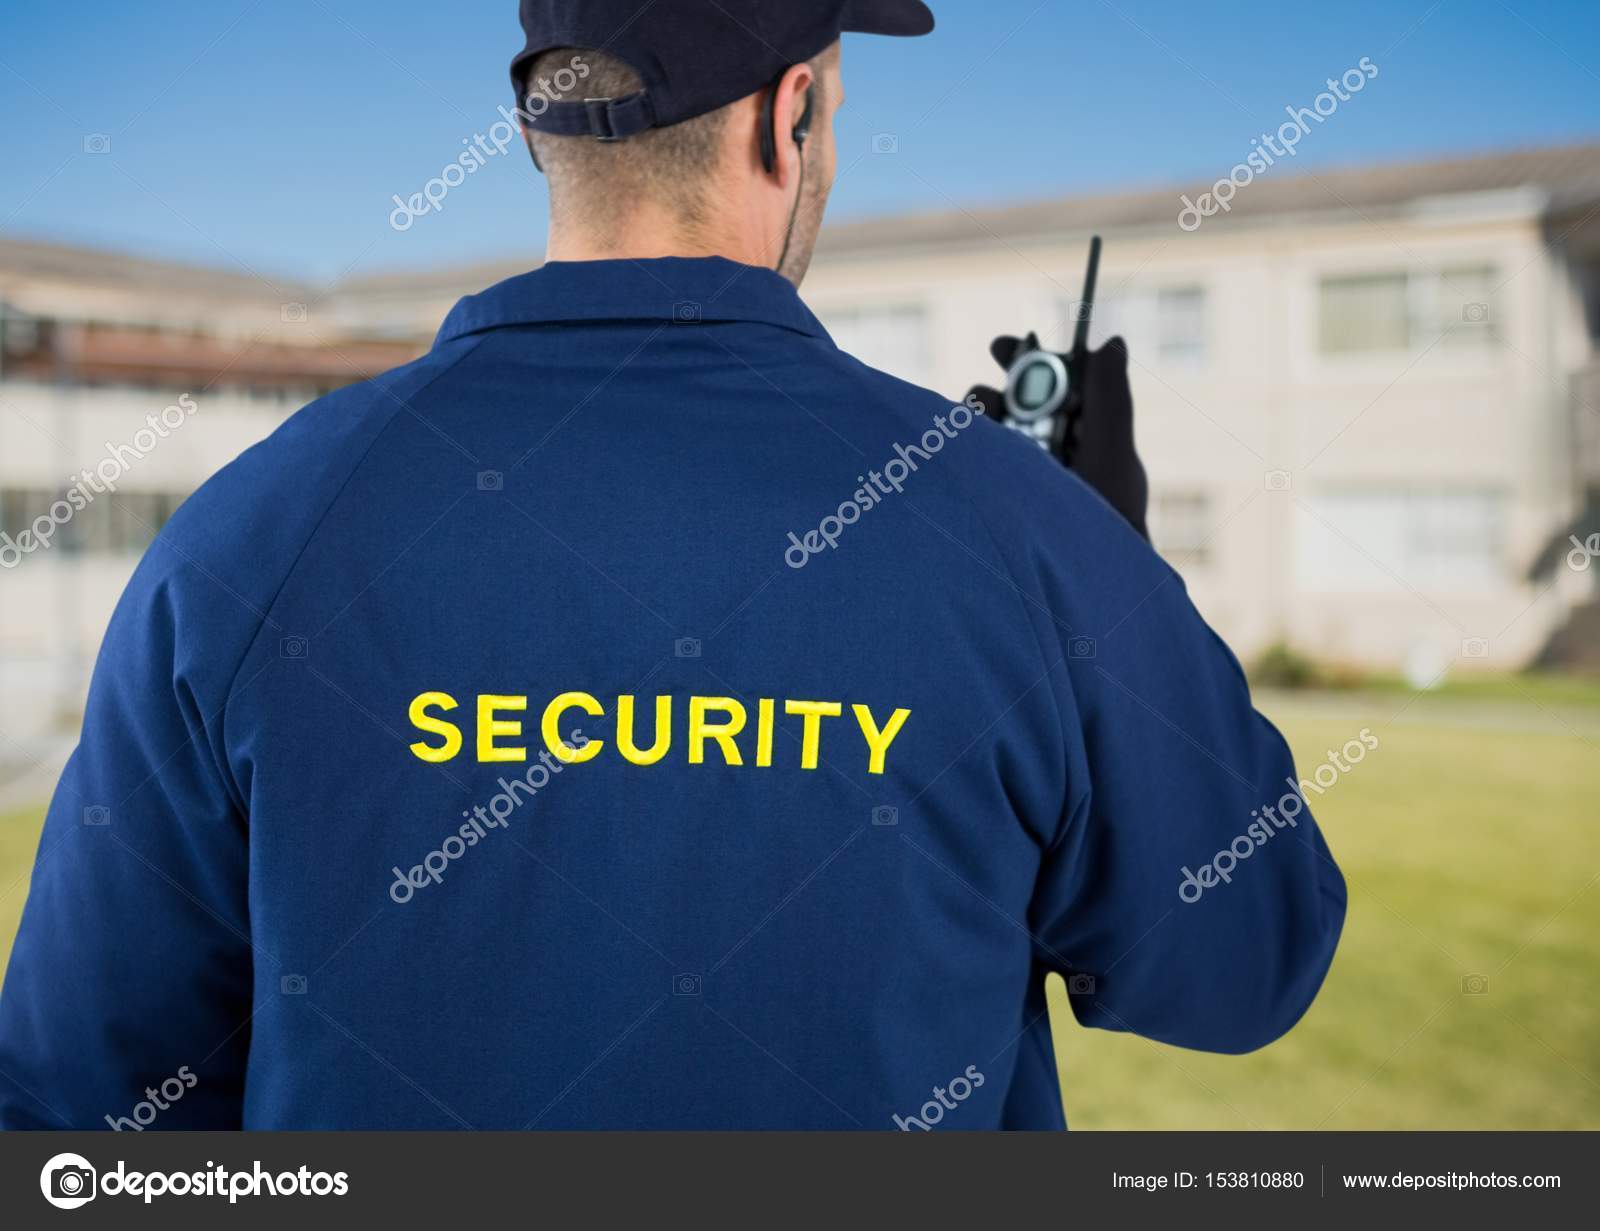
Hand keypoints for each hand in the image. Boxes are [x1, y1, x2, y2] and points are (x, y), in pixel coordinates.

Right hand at [967, 334, 1148, 539]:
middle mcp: (1052, 454)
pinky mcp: (994, 503)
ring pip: (989, 430)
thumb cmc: (1106, 530)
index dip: (1031, 360)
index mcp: (1088, 437)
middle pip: (1016, 402)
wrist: (1078, 595)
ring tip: (982, 432)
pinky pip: (972, 462)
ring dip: (980, 420)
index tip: (1000, 346)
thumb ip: (1109, 400)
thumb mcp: (1110, 457)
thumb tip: (1112, 343)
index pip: (1058, 384)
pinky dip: (964, 449)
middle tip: (983, 395)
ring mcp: (1021, 480)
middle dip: (998, 389)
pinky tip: (965, 453)